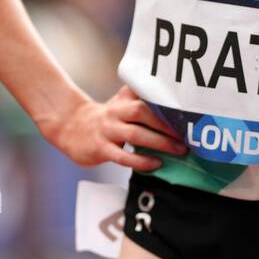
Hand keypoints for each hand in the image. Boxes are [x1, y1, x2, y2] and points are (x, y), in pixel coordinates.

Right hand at [43, 83, 187, 172]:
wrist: (70, 126)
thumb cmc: (106, 118)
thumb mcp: (120, 102)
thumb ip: (142, 99)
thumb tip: (176, 106)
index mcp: (123, 100)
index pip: (146, 95)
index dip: (166, 101)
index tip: (187, 109)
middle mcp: (116, 112)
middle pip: (143, 112)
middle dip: (167, 124)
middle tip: (188, 134)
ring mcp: (108, 130)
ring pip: (136, 134)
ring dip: (160, 143)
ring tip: (179, 150)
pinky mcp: (101, 149)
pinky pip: (123, 156)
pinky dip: (141, 161)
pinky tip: (156, 164)